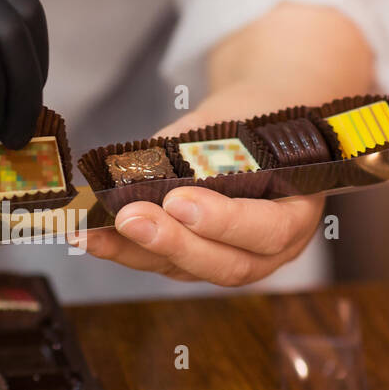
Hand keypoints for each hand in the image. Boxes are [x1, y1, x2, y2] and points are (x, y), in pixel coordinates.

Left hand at [73, 4, 372, 286]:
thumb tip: (142, 167)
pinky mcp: (194, 262)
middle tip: (130, 218)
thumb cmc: (253, 119)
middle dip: (173, 243)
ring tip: (93, 233)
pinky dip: (124, 249)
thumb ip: (198, 148)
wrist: (256, 121)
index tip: (179, 200)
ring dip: (135, 252)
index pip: (267, 230)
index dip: (223, 221)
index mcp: (299, 212)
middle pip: (225, 265)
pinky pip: (161, 263)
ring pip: (187, 270)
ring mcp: (230, 260)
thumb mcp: (237, 121)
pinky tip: (89, 236)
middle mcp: (270, 251)